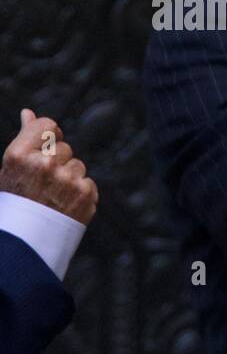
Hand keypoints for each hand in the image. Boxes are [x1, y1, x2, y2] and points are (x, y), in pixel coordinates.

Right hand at [0, 109, 98, 225]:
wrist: (25, 241)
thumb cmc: (16, 199)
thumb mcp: (12, 167)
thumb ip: (25, 137)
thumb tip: (28, 112)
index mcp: (19, 155)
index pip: (48, 125)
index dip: (49, 136)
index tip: (45, 148)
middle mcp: (43, 164)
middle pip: (64, 147)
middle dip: (57, 161)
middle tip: (43, 182)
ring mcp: (67, 180)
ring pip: (78, 165)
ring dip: (69, 177)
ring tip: (52, 196)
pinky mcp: (86, 194)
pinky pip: (88, 182)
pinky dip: (79, 193)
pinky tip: (63, 204)